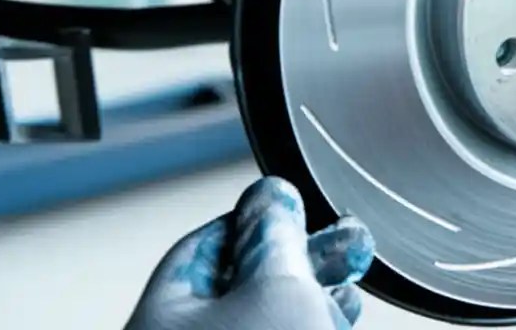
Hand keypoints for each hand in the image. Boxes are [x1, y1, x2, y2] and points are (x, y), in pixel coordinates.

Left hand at [125, 177, 374, 329]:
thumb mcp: (277, 287)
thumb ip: (275, 234)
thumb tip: (271, 197)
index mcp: (162, 318)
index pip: (203, 245)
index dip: (254, 218)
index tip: (291, 206)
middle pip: (241, 282)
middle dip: (299, 254)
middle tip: (343, 238)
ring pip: (266, 317)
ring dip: (314, 291)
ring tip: (352, 271)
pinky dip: (311, 322)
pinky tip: (341, 313)